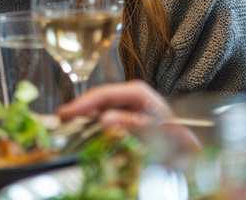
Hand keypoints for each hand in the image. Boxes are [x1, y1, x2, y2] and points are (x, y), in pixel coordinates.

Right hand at [56, 80, 171, 131]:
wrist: (187, 153)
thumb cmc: (175, 140)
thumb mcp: (156, 131)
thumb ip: (132, 124)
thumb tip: (105, 119)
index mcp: (137, 93)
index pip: (102, 95)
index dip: (81, 104)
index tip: (64, 115)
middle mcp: (128, 97)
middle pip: (95, 101)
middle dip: (77, 113)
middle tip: (58, 126)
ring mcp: (123, 108)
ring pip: (96, 111)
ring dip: (81, 123)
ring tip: (65, 133)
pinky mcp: (121, 120)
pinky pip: (100, 122)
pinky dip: (89, 130)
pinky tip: (81, 138)